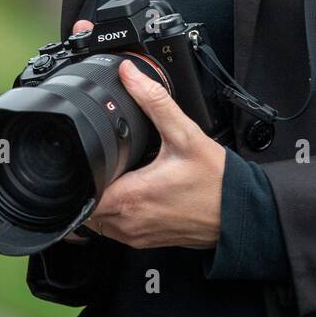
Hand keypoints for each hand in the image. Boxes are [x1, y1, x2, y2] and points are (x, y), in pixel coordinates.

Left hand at [64, 21, 225, 249]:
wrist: (238, 212)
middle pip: (83, 205)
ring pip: (96, 221)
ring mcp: (134, 235)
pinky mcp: (143, 241)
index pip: (79, 194)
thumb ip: (155, 102)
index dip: (76, 174)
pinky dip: (114, 211)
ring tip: (115, 175)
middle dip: (87, 182)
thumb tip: (131, 75)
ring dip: (98, 198)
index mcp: (130, 197)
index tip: (85, 157)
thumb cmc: (215, 181)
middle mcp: (127, 222)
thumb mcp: (185, 134)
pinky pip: (113, 229)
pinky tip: (130, 191)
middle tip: (101, 160)